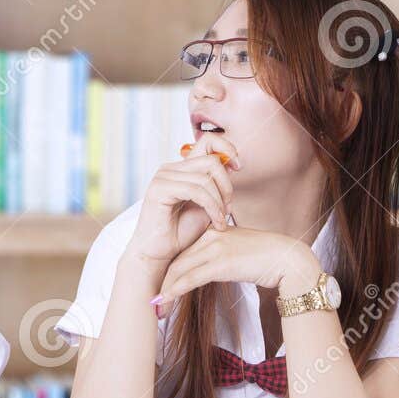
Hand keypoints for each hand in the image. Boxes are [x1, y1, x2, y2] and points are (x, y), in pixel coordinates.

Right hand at [122, 135, 241, 269]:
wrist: (161, 256)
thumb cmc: (182, 233)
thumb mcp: (207, 205)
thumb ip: (216, 184)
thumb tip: (232, 163)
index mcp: (181, 169)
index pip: (208, 142)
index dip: (227, 148)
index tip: (239, 167)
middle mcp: (170, 168)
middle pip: (211, 160)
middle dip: (227, 186)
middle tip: (228, 209)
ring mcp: (163, 177)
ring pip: (206, 178)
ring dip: (220, 201)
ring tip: (221, 220)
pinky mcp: (159, 189)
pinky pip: (196, 190)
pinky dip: (212, 207)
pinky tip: (216, 222)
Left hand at [153, 226, 321, 315]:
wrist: (288, 259)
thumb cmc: (268, 259)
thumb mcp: (239, 253)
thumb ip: (221, 258)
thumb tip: (209, 272)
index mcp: (214, 231)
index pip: (185, 253)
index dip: (170, 273)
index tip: (162, 290)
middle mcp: (211, 235)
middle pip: (178, 261)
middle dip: (163, 284)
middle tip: (154, 303)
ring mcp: (215, 247)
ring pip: (180, 269)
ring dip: (166, 291)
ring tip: (157, 308)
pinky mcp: (221, 261)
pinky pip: (191, 277)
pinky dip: (175, 290)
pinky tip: (166, 301)